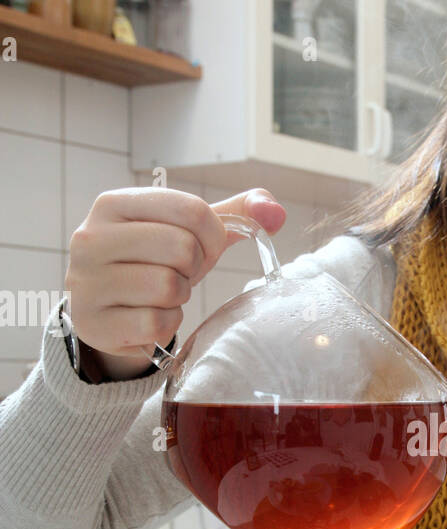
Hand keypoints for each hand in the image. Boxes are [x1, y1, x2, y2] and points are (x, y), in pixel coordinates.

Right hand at [65, 187, 286, 380]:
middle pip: (182, 248)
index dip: (213, 236)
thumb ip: (232, 215)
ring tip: (161, 293)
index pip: (192, 211)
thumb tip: (276, 212)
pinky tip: (149, 316)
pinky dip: (166, 324)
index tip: (205, 249)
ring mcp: (87, 282)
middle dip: (194, 266)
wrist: (103, 308)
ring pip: (168, 287)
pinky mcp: (94, 324)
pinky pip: (157, 324)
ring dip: (179, 296)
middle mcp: (91, 238)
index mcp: (114, 203)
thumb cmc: (151, 261)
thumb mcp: (185, 231)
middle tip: (179, 273)